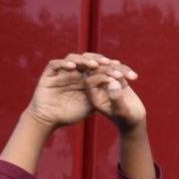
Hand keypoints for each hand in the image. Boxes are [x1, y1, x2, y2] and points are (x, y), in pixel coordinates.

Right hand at [21, 53, 137, 132]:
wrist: (49, 119)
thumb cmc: (71, 114)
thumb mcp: (93, 105)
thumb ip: (104, 96)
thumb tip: (118, 88)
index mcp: (87, 76)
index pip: (103, 67)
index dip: (116, 69)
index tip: (129, 74)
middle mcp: (76, 71)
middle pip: (90, 60)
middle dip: (103, 62)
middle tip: (113, 65)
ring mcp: (62, 71)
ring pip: (74, 59)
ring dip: (85, 60)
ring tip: (95, 65)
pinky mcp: (49, 74)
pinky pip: (55, 64)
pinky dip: (64, 64)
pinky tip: (74, 68)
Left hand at [85, 60, 145, 133]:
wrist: (135, 121)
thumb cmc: (127, 120)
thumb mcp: (122, 111)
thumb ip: (116, 98)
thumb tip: (113, 82)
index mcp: (93, 97)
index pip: (90, 81)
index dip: (101, 77)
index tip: (115, 81)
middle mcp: (98, 89)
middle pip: (96, 71)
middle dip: (108, 69)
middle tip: (121, 74)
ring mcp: (107, 84)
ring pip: (107, 67)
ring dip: (119, 69)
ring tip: (132, 77)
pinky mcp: (117, 81)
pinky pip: (117, 69)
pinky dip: (126, 71)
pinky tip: (134, 77)